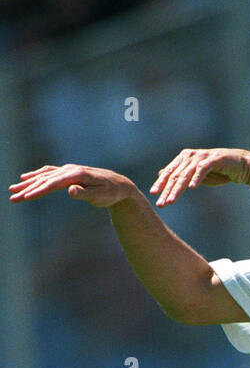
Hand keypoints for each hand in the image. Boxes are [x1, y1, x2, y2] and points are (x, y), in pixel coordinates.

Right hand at [8, 164, 136, 206]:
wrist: (119, 184)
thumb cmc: (110, 193)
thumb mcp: (101, 196)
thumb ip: (85, 194)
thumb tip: (70, 190)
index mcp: (76, 175)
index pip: (53, 184)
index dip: (39, 191)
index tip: (26, 197)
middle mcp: (70, 170)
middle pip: (45, 180)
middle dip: (27, 189)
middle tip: (12, 197)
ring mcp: (68, 170)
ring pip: (44, 176)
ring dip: (28, 183)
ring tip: (13, 189)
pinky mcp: (68, 173)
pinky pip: (48, 173)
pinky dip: (36, 175)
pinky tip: (26, 178)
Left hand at [150, 148, 249, 206]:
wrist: (241, 165)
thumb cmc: (218, 171)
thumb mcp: (196, 175)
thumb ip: (180, 174)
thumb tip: (161, 174)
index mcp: (184, 158)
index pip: (170, 172)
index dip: (161, 183)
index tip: (154, 195)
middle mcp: (191, 155)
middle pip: (175, 174)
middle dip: (167, 190)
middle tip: (161, 204)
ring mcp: (203, 157)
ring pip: (186, 173)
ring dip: (178, 189)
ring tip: (171, 201)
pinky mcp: (215, 159)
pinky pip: (203, 169)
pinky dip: (197, 178)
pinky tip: (192, 188)